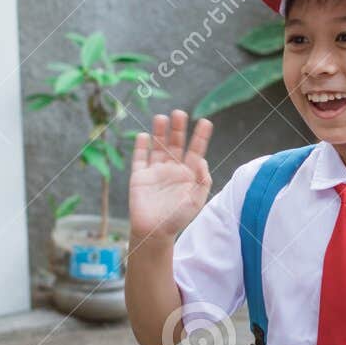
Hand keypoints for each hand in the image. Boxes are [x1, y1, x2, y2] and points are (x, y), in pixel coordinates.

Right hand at [130, 110, 213, 242]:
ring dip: (160, 132)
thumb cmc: (177, 218)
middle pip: (176, 144)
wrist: (154, 231)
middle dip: (178, 129)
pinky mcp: (139, 176)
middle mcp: (172, 169)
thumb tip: (203, 160)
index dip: (200, 136)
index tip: (206, 121)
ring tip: (162, 117)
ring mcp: (155, 171)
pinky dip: (141, 146)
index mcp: (188, 174)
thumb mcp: (196, 201)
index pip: (196, 150)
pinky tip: (144, 135)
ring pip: (158, 146)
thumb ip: (203, 181)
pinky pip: (139, 158)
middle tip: (180, 113)